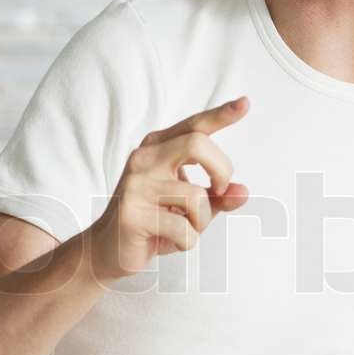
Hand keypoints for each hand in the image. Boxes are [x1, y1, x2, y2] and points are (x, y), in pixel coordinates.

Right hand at [90, 96, 250, 282]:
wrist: (107, 251)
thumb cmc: (154, 223)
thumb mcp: (191, 208)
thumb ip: (217, 197)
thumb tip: (243, 192)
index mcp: (158, 147)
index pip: (194, 125)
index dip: (221, 115)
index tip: (245, 103)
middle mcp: (144, 158)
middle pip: (197, 144)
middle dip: (222, 170)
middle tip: (219, 193)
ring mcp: (136, 185)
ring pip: (196, 197)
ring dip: (202, 221)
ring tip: (185, 229)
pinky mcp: (132, 214)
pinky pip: (184, 229)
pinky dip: (187, 242)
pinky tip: (169, 242)